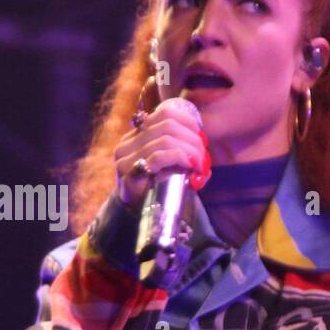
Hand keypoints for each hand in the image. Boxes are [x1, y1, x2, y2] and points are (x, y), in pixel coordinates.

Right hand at [114, 78, 209, 211]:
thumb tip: (203, 146)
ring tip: (200, 165)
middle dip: (192, 139)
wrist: (133, 215)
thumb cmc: (154, 188)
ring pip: (166, 140)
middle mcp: (127, 143)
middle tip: (204, 156)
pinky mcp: (128, 173)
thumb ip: (180, 150)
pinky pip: (160, 156)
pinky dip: (181, 158)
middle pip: (167, 125)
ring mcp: (125, 158)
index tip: (201, 135)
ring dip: (190, 151)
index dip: (188, 121)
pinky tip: (191, 167)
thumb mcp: (168, 164)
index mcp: (136, 136)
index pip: (164, 114)